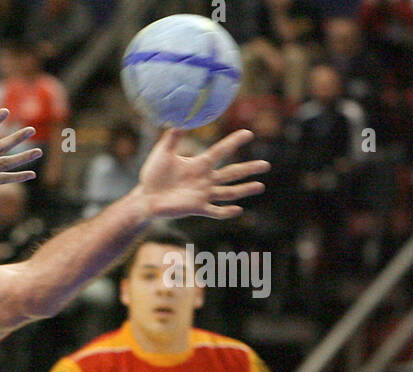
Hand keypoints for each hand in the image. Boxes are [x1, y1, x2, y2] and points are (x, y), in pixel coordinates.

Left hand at [135, 128, 269, 219]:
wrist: (145, 197)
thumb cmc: (154, 175)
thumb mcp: (163, 153)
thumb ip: (172, 137)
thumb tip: (181, 118)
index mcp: (199, 164)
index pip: (221, 151)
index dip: (234, 142)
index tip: (248, 133)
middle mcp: (205, 179)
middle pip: (232, 173)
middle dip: (249, 169)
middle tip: (267, 164)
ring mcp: (202, 194)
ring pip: (228, 193)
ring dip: (244, 189)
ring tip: (261, 186)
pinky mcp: (196, 208)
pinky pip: (214, 211)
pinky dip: (226, 212)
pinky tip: (238, 210)